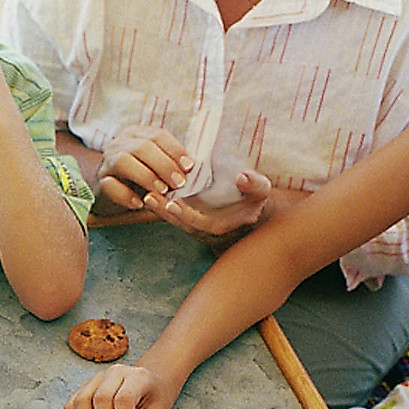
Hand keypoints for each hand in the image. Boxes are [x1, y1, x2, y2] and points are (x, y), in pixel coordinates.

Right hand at [93, 126, 194, 212]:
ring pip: (124, 162)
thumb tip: (193, 168)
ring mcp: (106, 162)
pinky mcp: (99, 182)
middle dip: (164, 165)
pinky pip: (110, 186)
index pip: (157, 136)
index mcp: (136, 134)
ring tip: (162, 191)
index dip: (174, 150)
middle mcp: (119, 143)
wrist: (111, 193)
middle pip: (142, 147)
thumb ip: (170, 162)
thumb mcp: (156, 165)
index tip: (190, 167)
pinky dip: (126, 195)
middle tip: (179, 183)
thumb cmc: (140, 177)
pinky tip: (139, 204)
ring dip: (146, 176)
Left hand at [142, 170, 271, 248]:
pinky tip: (150, 194)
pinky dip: (162, 206)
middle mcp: (205, 231)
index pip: (200, 224)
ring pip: (175, 221)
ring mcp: (196, 227)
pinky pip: (174, 216)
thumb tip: (243, 176)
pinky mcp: (189, 221)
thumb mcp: (261, 192)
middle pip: (182, 224)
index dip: (186, 215)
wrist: (251, 214)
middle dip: (165, 212)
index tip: (172, 204)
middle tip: (150, 197)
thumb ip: (254, 185)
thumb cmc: (255, 201)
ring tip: (147, 195)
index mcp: (221, 227)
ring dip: (160, 209)